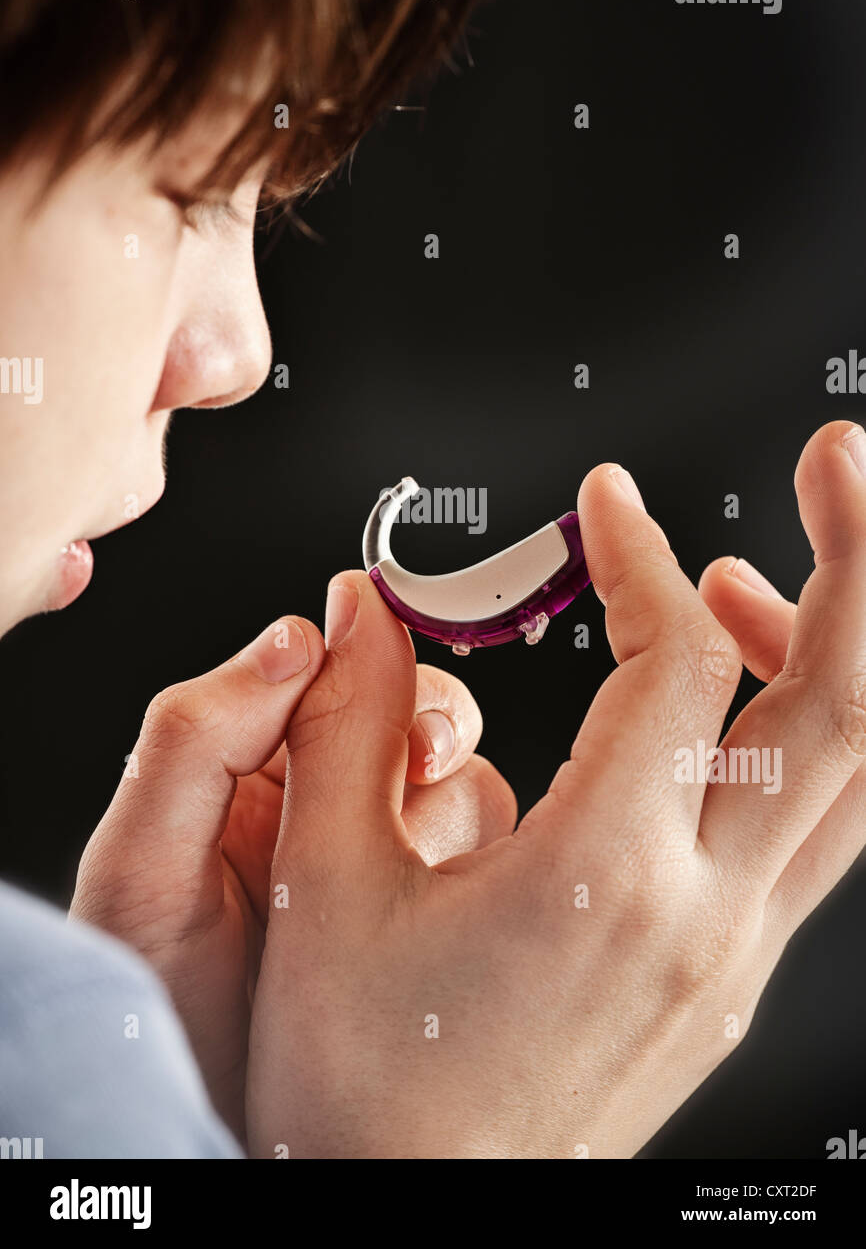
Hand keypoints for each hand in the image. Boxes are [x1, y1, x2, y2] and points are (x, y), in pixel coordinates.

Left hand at [70, 614, 514, 1142]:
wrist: (213, 1138)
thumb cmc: (154, 1014)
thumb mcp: (142, 869)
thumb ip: (195, 739)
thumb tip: (293, 638)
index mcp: (252, 780)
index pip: (333, 679)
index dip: (374, 676)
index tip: (391, 708)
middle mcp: (329, 818)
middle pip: (416, 723)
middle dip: (423, 745)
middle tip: (407, 783)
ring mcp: (392, 874)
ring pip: (467, 790)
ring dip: (447, 824)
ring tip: (399, 890)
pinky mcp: (443, 927)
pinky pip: (493, 866)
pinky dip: (487, 879)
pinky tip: (445, 924)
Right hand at [246, 420, 865, 1157]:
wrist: (413, 1206)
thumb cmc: (364, 1083)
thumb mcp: (327, 889)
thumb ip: (350, 725)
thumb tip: (365, 610)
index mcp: (602, 881)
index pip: (678, 665)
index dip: (643, 555)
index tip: (603, 503)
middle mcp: (699, 914)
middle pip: (845, 704)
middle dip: (857, 558)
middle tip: (837, 461)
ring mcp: (732, 949)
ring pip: (853, 768)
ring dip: (837, 644)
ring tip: (769, 569)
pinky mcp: (727, 969)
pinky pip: (813, 824)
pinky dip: (799, 731)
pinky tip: (733, 701)